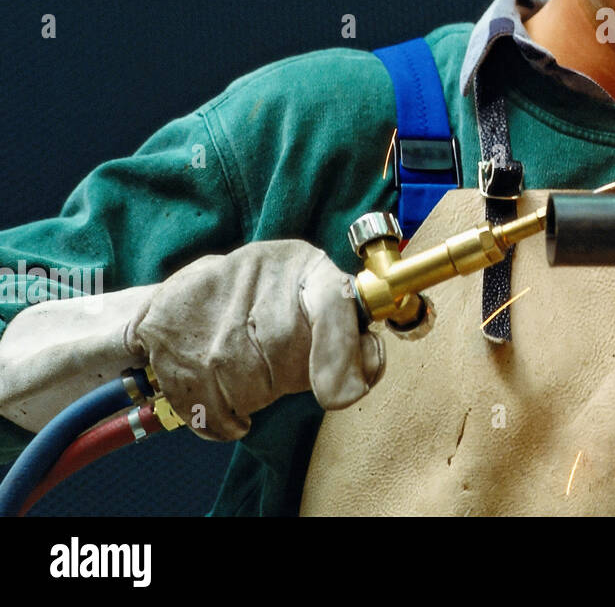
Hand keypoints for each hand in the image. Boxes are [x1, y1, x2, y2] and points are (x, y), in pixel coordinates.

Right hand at [126, 241, 383, 440]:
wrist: (178, 299)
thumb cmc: (265, 296)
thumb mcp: (311, 286)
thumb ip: (347, 324)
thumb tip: (369, 367)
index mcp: (301, 264)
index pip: (331, 306)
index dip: (340, 355)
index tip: (340, 396)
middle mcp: (258, 285)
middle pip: (293, 364)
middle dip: (292, 376)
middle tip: (278, 358)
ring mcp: (213, 323)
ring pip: (256, 392)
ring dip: (258, 393)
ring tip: (248, 363)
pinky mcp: (178, 357)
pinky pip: (219, 414)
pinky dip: (227, 417)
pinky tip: (225, 389)